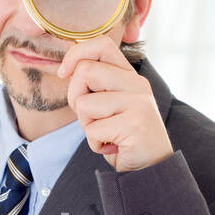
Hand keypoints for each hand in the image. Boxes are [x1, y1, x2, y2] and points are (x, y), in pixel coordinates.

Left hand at [57, 35, 172, 172]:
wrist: (150, 171)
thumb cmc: (123, 138)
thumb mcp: (110, 105)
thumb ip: (96, 85)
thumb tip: (68, 67)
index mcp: (130, 76)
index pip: (101, 44)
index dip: (75, 54)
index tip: (64, 73)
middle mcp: (137, 84)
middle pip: (85, 71)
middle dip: (75, 97)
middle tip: (90, 118)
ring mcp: (138, 103)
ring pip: (85, 103)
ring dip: (86, 125)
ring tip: (105, 134)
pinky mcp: (135, 124)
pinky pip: (93, 130)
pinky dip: (95, 144)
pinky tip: (112, 147)